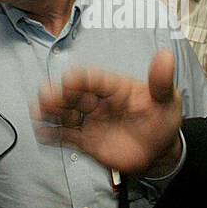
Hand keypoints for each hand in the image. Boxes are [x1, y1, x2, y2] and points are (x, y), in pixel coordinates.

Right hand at [33, 50, 182, 175]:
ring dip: (53, 112)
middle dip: (60, 96)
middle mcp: (99, 102)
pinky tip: (42, 132)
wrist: (160, 152)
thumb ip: (161, 82)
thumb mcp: (167, 101)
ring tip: (39, 112)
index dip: (81, 80)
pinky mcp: (86, 141)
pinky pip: (67, 136)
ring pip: (68, 114)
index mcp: (116, 88)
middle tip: (46, 96)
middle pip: (76, 96)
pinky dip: (54, 134)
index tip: (68, 80)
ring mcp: (91, 121)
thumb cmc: (163, 121)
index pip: (95, 80)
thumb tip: (166, 55)